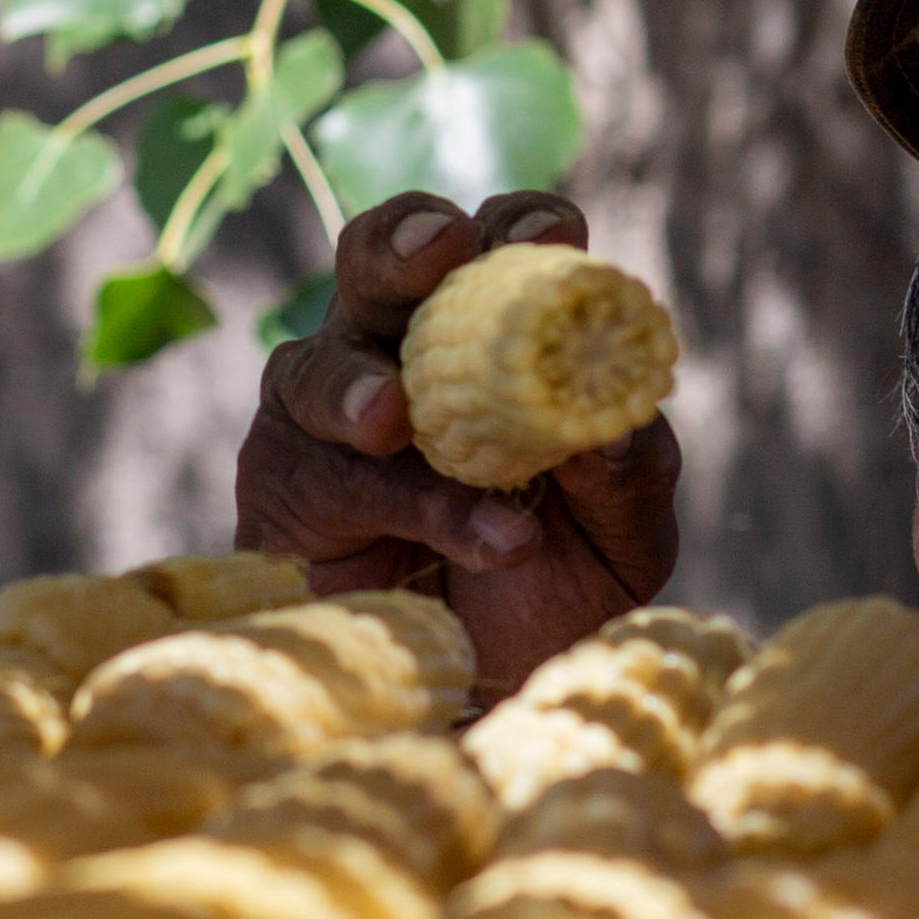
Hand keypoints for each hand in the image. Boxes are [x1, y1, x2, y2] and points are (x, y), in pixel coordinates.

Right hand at [236, 187, 678, 697]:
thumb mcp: (625, 534)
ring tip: (394, 420)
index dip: (519, 224)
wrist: (495, 693)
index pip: (498, 245)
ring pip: (318, 363)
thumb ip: (630, 471)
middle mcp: (400, 351)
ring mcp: (330, 416)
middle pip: (379, 259)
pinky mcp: (288, 488)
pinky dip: (411, 506)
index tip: (555, 234)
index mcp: (492, 333)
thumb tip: (607, 424)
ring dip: (358, 383)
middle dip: (405, 241)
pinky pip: (335, 478)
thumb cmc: (560, 584)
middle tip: (439, 251)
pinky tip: (488, 541)